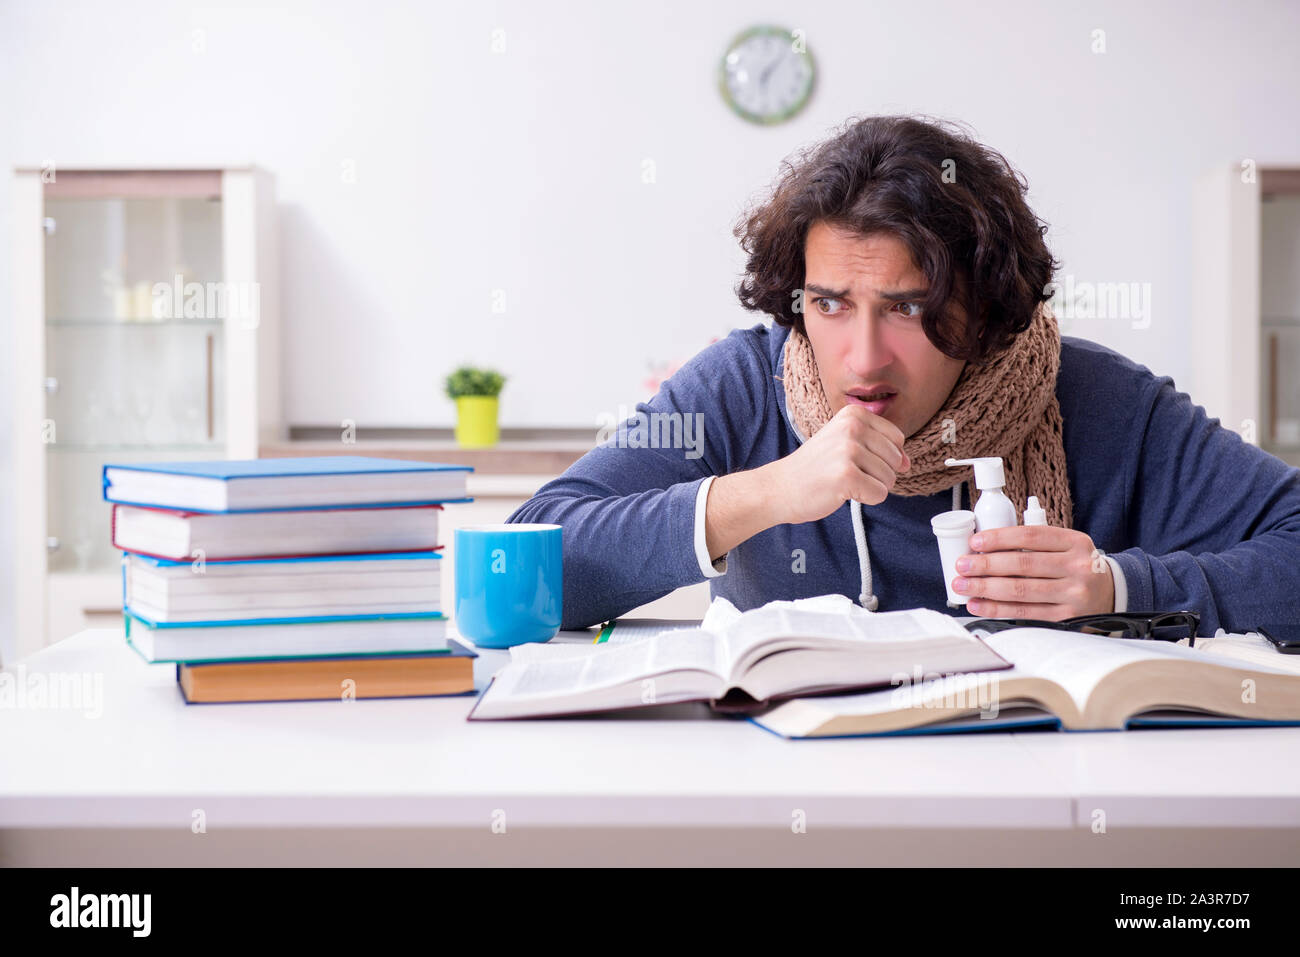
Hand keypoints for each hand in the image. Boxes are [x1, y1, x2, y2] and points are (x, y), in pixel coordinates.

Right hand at [766, 404, 909, 524]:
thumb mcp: (843, 442)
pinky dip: (865, 499)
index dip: (883, 457)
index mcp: (854, 415)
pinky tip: (842, 492)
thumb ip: (878, 447)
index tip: (855, 459)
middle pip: (895, 460)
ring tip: (842, 481)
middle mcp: (852, 428)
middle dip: (877, 474)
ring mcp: (849, 451)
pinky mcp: (847, 475)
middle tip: (846, 472)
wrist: (780, 487)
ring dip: (869, 487)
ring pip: (890, 479)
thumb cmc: (814, 468)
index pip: (897, 439)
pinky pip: (879, 494)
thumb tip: (906, 463)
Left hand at [951, 525, 1114, 619]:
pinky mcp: (1066, 618)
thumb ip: (1033, 544)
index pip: (1031, 536)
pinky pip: (1025, 612)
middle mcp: (1078, 567)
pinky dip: (997, 608)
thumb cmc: (1076, 567)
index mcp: (1075, 542)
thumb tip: (983, 549)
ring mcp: (1074, 594)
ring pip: (1020, 590)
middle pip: (1022, 564)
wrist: (1111, 594)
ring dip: (985, 588)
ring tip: (963, 585)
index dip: (999, 538)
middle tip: (962, 565)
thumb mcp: (1066, 547)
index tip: (975, 542)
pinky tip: (979, 604)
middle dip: (985, 565)